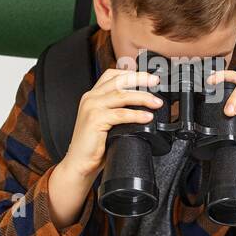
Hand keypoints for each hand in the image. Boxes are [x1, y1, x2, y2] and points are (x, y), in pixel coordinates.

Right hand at [64, 67, 162, 182]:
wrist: (79, 162)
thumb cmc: (94, 145)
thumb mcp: (106, 121)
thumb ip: (117, 109)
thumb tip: (142, 103)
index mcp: (93, 95)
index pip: (112, 75)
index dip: (131, 73)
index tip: (148, 77)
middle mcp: (91, 97)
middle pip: (119, 81)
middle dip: (141, 79)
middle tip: (156, 82)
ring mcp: (92, 107)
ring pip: (122, 95)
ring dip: (142, 97)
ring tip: (156, 102)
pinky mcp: (95, 119)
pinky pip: (121, 114)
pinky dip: (136, 115)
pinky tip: (147, 117)